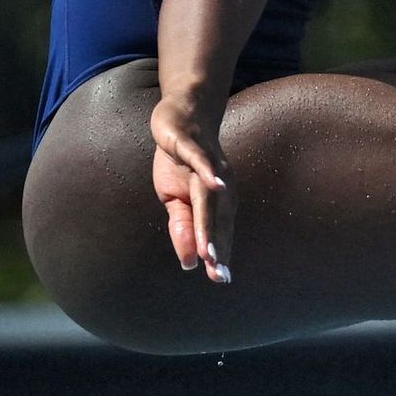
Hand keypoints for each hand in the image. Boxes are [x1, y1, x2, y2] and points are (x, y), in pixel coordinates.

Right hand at [149, 96, 234, 282]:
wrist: (181, 116)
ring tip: (210, 249)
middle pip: (216, 219)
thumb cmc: (180, 163)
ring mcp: (206, 164)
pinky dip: (210, 171)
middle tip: (217, 274)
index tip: (221, 280)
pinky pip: (201, 159)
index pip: (217, 231)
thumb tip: (189, 261)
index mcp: (215, 200)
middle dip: (217, 246)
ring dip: (210, 222)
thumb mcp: (174, 198)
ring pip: (208, 196)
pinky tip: (218, 184)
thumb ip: (183, 227)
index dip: (219, 254)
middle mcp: (217, 185)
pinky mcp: (192, 144)